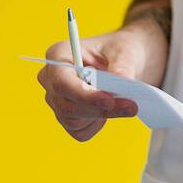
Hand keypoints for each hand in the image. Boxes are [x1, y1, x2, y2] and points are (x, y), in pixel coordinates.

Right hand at [37, 28, 145, 142]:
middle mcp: (51, 79)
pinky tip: (109, 110)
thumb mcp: (125, 51)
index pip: (62, 82)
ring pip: (73, 121)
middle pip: (67, 106)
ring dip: (103, 116)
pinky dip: (97, 125)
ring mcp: (56, 100)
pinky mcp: (66, 117)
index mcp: (59, 54)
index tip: (109, 100)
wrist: (124, 62)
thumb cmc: (119, 51)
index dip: (84, 95)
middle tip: (131, 106)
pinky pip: (79, 132)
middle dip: (100, 109)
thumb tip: (122, 82)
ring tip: (125, 104)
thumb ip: (122, 66)